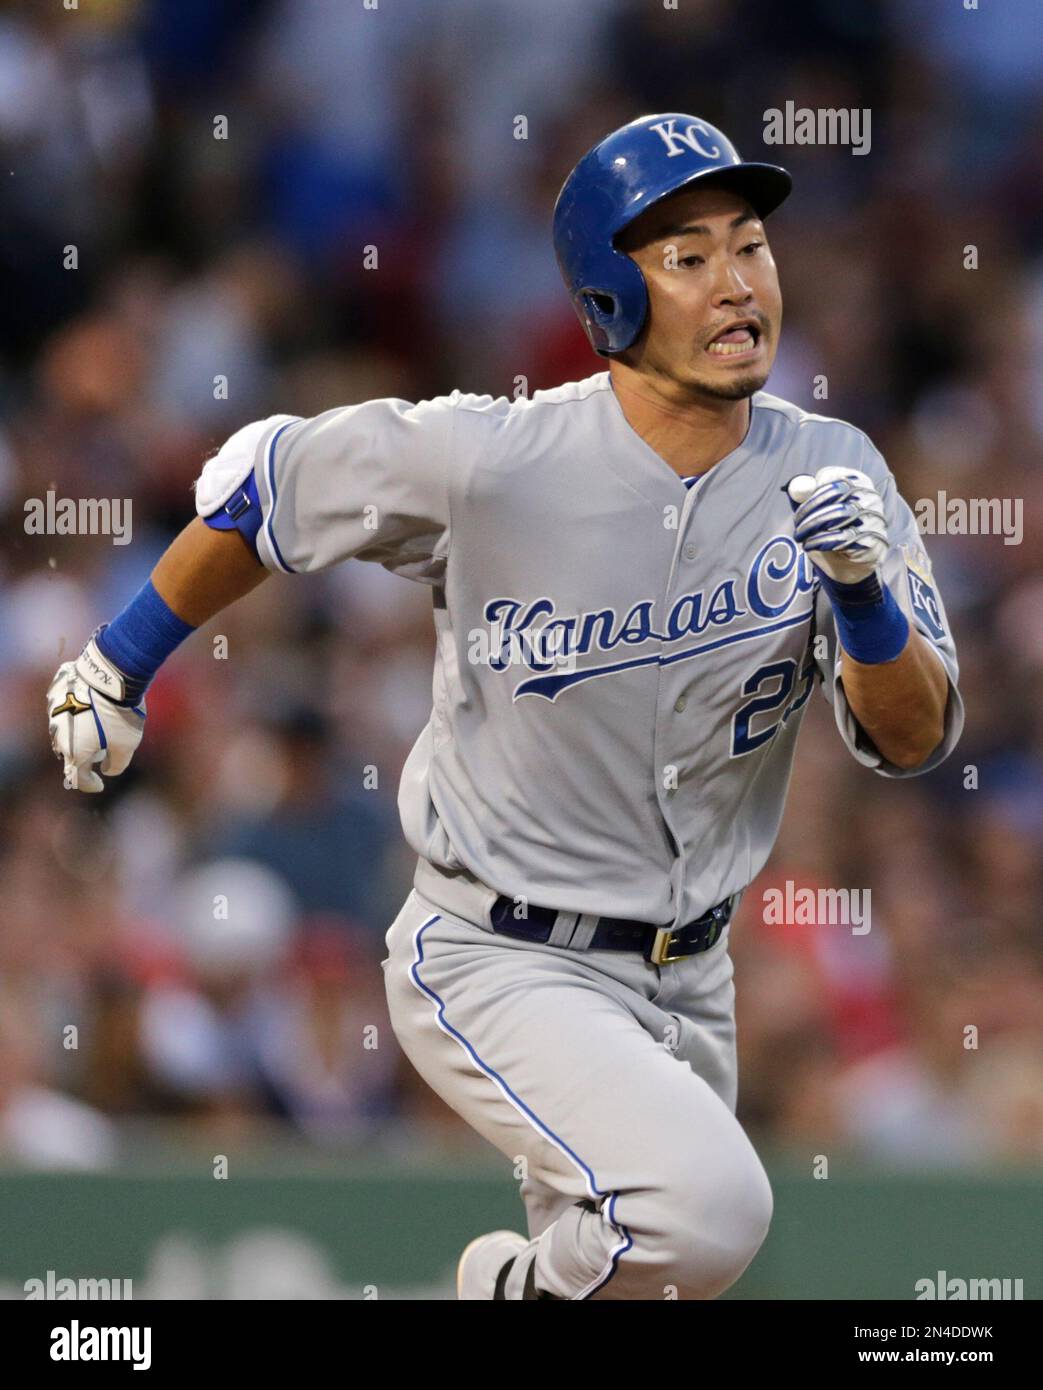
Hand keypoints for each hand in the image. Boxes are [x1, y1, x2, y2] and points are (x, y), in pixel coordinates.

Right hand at [46, 635, 145, 792]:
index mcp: (74, 753)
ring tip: (97, 732)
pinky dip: (76, 717)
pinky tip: (91, 711)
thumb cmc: (120, 714)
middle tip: (102, 755)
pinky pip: (64, 712)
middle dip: (85, 760)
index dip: (91, 785)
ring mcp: (54, 714)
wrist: (109, 675)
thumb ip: (117, 764)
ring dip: (78, 737)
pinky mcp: (55, 696)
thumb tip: (109, 770)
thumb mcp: (127, 744)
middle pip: (70, 755)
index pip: (79, 779)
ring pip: (65, 733)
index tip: (100, 785)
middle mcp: (59, 736)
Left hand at [785, 466, 888, 585]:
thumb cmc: (834, 532)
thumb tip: (792, 486)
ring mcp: (874, 517)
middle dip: (810, 508)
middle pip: (836, 492)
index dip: (812, 491)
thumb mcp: (819, 513)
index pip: (833, 477)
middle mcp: (870, 496)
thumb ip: (808, 498)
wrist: (851, 565)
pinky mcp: (873, 538)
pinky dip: (821, 540)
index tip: (799, 506)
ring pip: (839, 513)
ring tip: (800, 536)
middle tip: (796, 523)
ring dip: (812, 525)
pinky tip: (811, 546)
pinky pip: (843, 536)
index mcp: (857, 482)